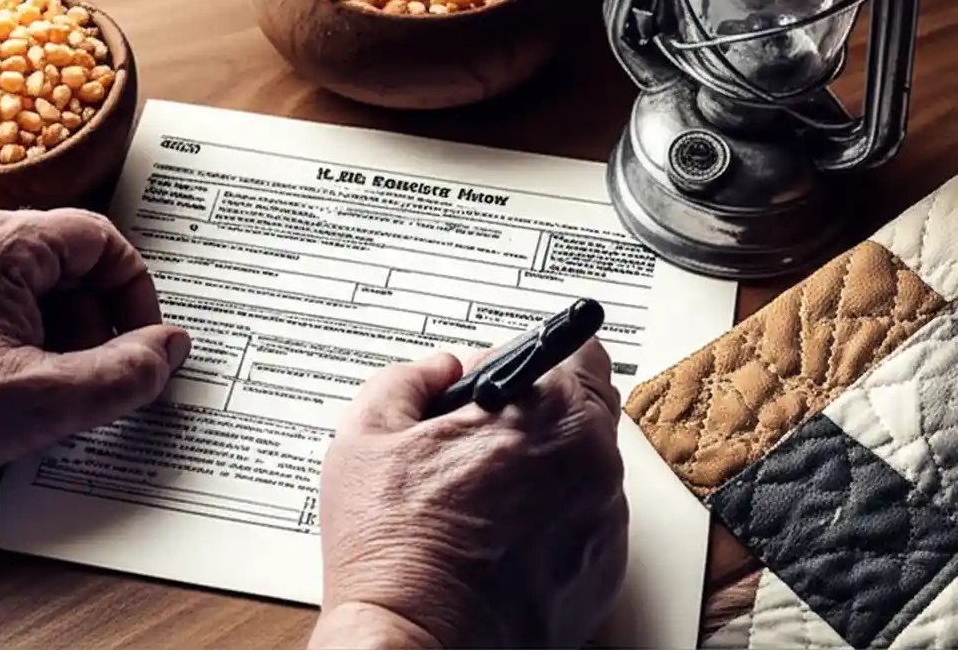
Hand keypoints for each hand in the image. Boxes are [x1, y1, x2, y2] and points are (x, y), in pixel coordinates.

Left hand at [0, 207, 189, 499]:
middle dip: (97, 325)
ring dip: (65, 340)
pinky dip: (31, 344)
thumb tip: (173, 347)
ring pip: (43, 290)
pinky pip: (9, 306)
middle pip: (74, 264)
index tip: (144, 347)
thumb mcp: (51, 401)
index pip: (101, 240)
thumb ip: (129, 371)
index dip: (135, 295)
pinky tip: (18, 391)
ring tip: (45, 393)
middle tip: (89, 380)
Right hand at [310, 341, 626, 648]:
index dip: (532, 361)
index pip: (579, 351)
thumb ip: (409, 377)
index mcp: (548, 413)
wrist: (416, 643)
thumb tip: (438, 370)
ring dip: (542, 475)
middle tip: (475, 446)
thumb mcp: (366, 433)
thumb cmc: (393, 550)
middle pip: (580, 414)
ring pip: (582, 472)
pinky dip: (550, 526)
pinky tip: (497, 542)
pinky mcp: (604, 575)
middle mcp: (593, 464)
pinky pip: (584, 526)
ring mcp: (605, 524)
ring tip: (478, 503)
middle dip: (532, 421)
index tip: (501, 382)